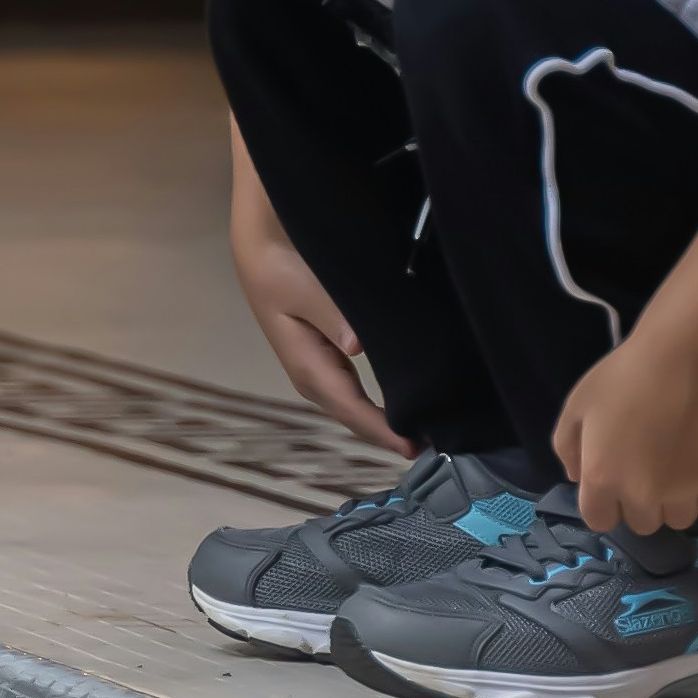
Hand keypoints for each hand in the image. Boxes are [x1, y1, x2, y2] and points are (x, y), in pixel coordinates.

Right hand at [232, 192, 404, 454]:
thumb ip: (332, 316)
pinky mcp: (325, 359)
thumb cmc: (281, 266)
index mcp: (307, 365)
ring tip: (423, 435)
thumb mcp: (304, 287)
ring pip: (354, 409)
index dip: (383, 431)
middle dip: (389, 436)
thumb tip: (355, 347)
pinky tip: (401, 409)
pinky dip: (377, 408)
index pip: (351, 409)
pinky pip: (354, 394)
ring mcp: (318, 370)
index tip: (415, 447)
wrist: (261, 249)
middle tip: (436, 448)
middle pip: (354, 418)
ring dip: (384, 425)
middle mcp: (311, 377)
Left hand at [558, 333, 697, 535]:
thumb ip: (567, 447)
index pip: (599, 522)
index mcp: (602, 479)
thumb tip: (576, 477)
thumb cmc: (623, 377)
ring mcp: (683, 490)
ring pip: (678, 519)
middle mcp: (642, 495)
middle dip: (640, 504)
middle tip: (646, 471)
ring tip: (676, 470)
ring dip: (674, 502)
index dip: (604, 505)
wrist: (682, 356)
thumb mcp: (576, 406)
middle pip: (641, 525)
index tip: (613, 483)